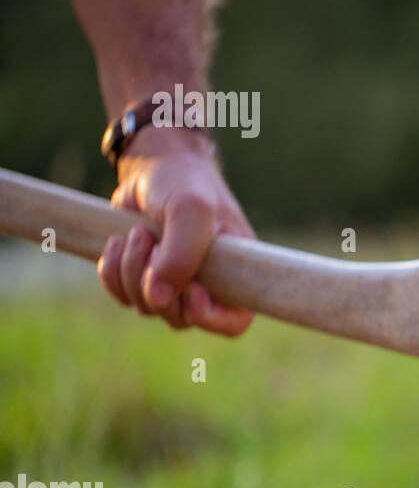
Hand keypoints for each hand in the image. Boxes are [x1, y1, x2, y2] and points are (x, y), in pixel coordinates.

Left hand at [97, 128, 254, 335]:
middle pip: (181, 318)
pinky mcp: (143, 278)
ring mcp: (174, 284)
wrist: (152, 166)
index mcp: (236, 272)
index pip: (234, 321)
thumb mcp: (191, 210)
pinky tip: (117, 241)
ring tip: (138, 231)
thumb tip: (158, 298)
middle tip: (153, 239)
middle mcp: (208, 284)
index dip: (210, 317)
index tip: (191, 289)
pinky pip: (121, 296)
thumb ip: (181, 255)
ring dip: (132, 270)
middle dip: (157, 282)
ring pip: (147, 307)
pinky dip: (112, 272)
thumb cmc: (185, 183)